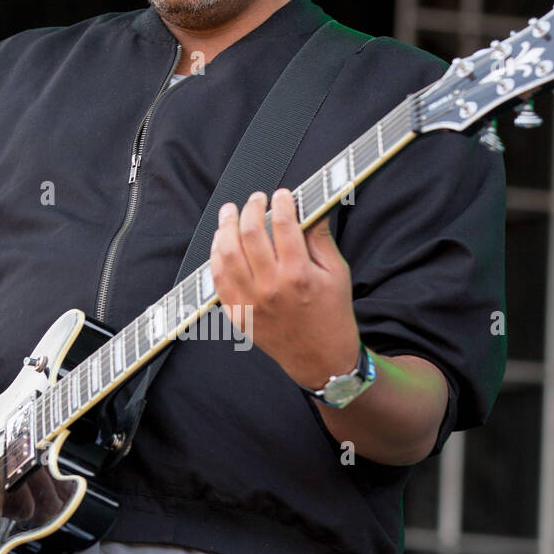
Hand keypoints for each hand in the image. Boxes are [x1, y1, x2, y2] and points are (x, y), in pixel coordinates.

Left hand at [209, 189, 359, 386]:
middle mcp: (271, 287)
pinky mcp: (238, 314)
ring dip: (225, 227)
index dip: (280, 203)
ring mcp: (251, 302)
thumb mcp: (337, 273)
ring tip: (229, 213)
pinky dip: (216, 256)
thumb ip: (321, 239)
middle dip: (250, 208)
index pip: (283, 224)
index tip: (281, 195)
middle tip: (255, 200)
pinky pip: (218, 279)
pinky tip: (221, 243)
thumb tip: (313, 208)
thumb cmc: (332, 314)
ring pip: (226, 253)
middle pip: (249, 233)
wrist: (320, 358)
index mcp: (299, 275)